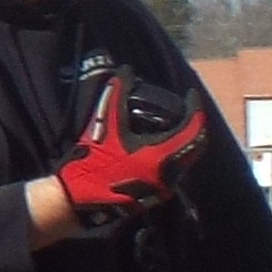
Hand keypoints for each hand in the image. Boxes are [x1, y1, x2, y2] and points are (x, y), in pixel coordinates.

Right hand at [52, 68, 208, 227]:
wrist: (77, 200)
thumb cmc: (91, 163)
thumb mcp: (104, 125)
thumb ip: (116, 95)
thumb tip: (126, 71)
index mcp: (161, 157)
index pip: (193, 129)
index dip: (195, 108)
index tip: (190, 95)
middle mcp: (169, 175)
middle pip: (194, 146)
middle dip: (192, 125)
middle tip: (185, 110)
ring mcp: (163, 188)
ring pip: (185, 160)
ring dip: (182, 141)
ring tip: (171, 124)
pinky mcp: (154, 196)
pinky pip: (174, 170)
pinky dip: (173, 154)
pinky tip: (157, 146)